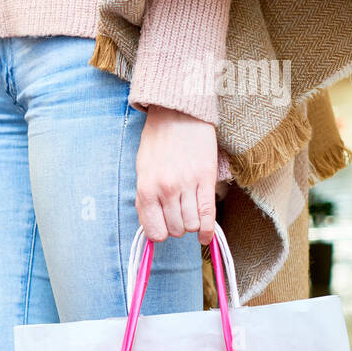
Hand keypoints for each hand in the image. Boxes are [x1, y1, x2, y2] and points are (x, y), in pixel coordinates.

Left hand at [135, 105, 217, 245]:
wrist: (178, 114)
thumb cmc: (157, 142)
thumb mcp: (142, 170)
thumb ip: (145, 198)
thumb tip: (152, 225)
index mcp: (146, 188)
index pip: (154, 231)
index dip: (160, 233)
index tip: (163, 228)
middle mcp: (166, 190)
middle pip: (176, 229)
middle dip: (177, 227)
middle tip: (177, 215)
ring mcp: (188, 185)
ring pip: (192, 225)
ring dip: (192, 225)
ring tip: (189, 214)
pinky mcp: (206, 179)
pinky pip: (209, 214)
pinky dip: (208, 230)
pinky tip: (206, 236)